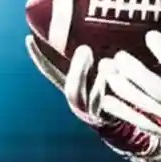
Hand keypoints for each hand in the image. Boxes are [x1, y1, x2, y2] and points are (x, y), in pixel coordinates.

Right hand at [25, 35, 160, 161]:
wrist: (131, 122)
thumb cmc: (117, 92)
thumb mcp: (105, 73)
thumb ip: (97, 61)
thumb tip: (94, 40)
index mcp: (75, 87)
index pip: (51, 71)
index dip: (40, 58)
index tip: (28, 39)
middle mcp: (78, 101)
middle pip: (70, 86)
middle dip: (76, 68)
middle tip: (85, 49)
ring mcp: (90, 112)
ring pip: (82, 96)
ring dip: (89, 78)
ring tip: (103, 61)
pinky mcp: (104, 118)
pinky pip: (103, 104)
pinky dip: (104, 90)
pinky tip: (112, 78)